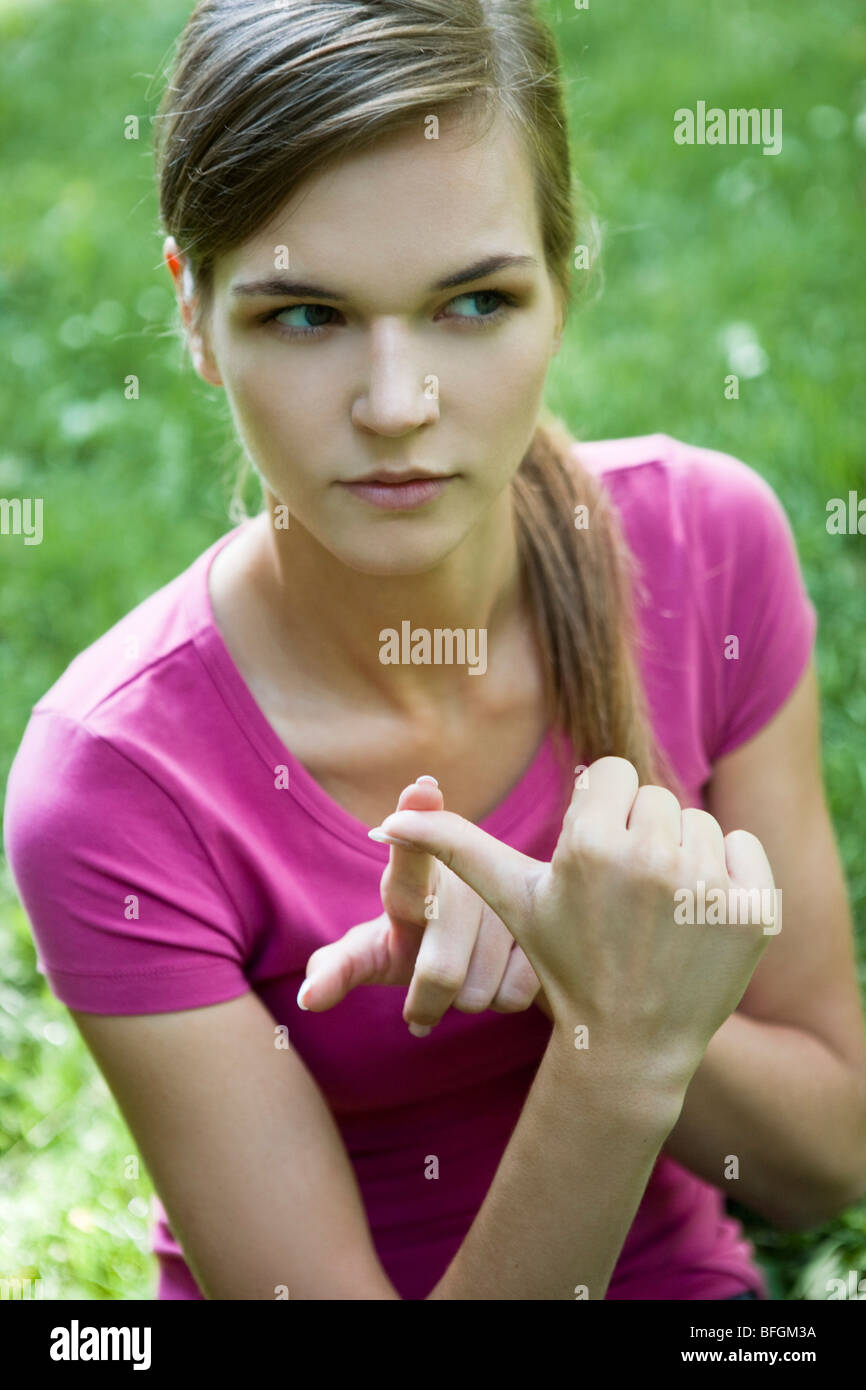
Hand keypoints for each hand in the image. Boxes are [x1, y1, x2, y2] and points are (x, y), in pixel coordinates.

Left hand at [296, 776, 551, 1031]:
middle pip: (439, 971)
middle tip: (419, 1007)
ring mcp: (510, 895)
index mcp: (414, 877)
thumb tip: (308, 997)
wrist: (474, 944)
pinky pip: (516, 993)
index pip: (412, 851)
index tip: (422, 786)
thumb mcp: (374, 951)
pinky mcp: (546, 920)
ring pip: (481, 991)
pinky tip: (496, 979)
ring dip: (465, 1002)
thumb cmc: (414, 942)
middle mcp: (465, 875)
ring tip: (462, 980)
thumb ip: (340, 967)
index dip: (419, 815)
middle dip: (425, 1003)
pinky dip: (500, 1000)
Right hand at [366, 756, 776, 1088]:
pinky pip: (748, 849)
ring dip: (683, 857)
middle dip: (640, 835)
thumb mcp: (511, 901)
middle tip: (625, 895)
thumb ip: (454, 848)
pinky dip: (730, 878)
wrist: (631, 1044)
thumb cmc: (564, 963)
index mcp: (588, 845)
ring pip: (699, 823)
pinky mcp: (755, 910)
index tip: (594, 862)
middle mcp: (650, 859)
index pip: (610, 774)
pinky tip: (698, 919)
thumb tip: (387, 817)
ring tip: (659, 911)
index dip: (600, 815)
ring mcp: (708, 887)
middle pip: (655, 796)